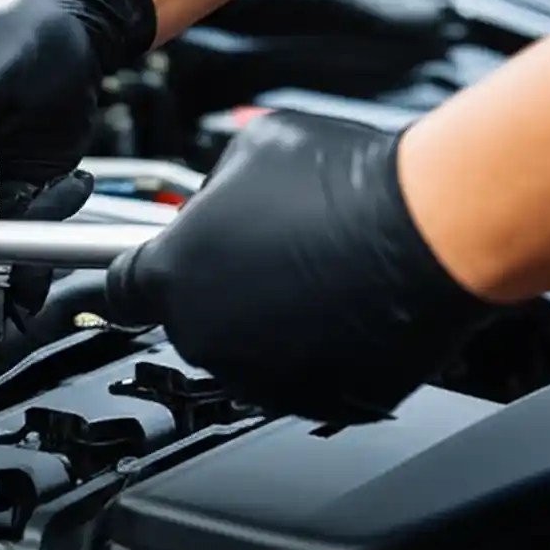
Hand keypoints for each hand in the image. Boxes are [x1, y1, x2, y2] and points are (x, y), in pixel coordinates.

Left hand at [106, 110, 500, 422]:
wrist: (429, 233)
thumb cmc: (346, 185)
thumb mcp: (250, 149)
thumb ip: (211, 188)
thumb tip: (214, 202)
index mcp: (172, 273)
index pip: (120, 289)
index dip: (136, 278)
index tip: (142, 276)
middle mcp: (204, 334)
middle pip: (190, 318)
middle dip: (217, 289)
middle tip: (268, 253)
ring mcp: (258, 374)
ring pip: (244, 350)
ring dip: (266, 321)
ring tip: (316, 273)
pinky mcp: (313, 400)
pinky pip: (300, 375)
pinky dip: (316, 350)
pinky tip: (344, 304)